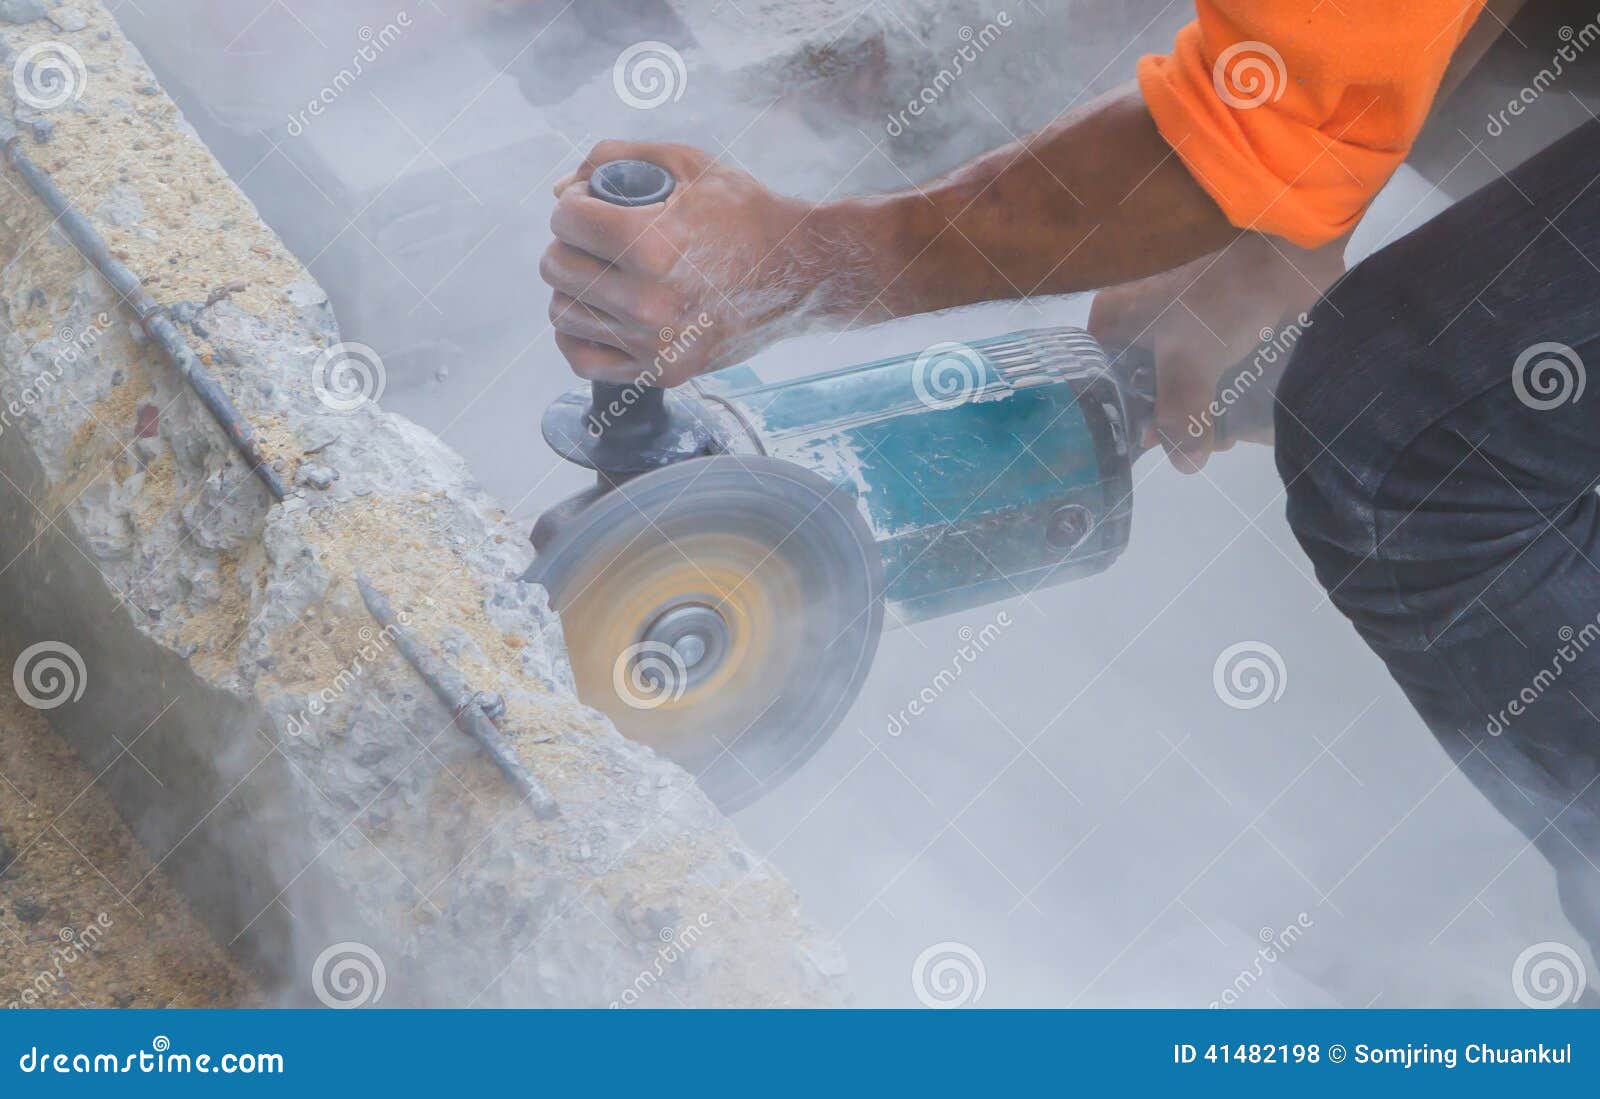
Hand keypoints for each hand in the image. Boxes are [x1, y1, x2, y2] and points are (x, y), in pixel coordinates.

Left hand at [540, 140, 846, 386]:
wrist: (796, 272)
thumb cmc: (744, 215)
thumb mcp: (686, 164)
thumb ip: (614, 160)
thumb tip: (560, 192)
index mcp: (650, 244)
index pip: (566, 220)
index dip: (574, 205)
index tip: (593, 206)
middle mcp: (649, 301)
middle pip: (557, 267)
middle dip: (570, 244)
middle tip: (597, 240)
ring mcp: (654, 343)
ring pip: (563, 313)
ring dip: (573, 289)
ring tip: (602, 275)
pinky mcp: (661, 371)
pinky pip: (583, 361)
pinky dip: (579, 337)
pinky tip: (598, 314)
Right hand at [1088, 233, 1344, 471]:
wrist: (1290, 240)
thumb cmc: (1223, 292)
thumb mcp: (1190, 359)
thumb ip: (1181, 417)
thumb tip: (1186, 465)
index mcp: (1114, 323)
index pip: (1104, 388)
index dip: (1129, 422)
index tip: (1159, 446)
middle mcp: (1141, 326)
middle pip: (1147, 394)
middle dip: (1176, 424)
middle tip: (1203, 442)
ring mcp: (1184, 328)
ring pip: (1185, 387)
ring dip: (1207, 414)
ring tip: (1229, 431)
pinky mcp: (1222, 330)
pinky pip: (1215, 375)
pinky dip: (1228, 396)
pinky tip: (1245, 415)